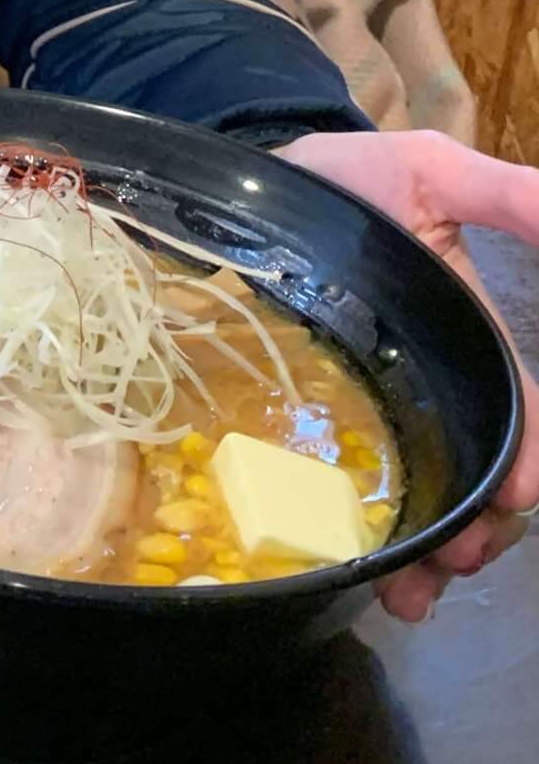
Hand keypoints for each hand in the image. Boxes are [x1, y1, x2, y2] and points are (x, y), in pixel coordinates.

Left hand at [278, 128, 538, 623]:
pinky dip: (367, 542)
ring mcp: (372, 408)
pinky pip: (346, 491)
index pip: (515, 414)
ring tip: (411, 592)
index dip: (524, 463)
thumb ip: (504, 196)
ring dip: (429, 554)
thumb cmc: (348, 176)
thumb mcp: (430, 171)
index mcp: (464, 339)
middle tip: (454, 562)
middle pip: (473, 476)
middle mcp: (427, 385)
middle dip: (478, 529)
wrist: (252, 185)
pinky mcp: (312, 421)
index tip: (517, 498)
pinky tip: (364, 580)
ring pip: (421, 498)